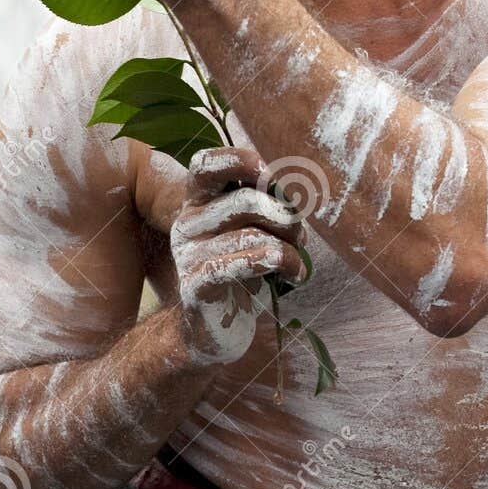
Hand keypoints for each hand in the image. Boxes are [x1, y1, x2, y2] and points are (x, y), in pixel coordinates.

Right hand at [170, 146, 306, 366]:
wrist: (214, 328)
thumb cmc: (240, 271)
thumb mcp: (251, 230)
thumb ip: (264, 203)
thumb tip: (298, 185)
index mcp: (197, 202)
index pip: (206, 165)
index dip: (239, 160)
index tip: (271, 174)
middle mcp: (188, 223)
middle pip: (245, 201)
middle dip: (285, 217)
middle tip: (299, 236)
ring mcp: (189, 255)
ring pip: (252, 235)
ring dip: (289, 248)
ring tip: (298, 263)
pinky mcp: (197, 285)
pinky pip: (244, 264)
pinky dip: (280, 265)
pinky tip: (295, 276)